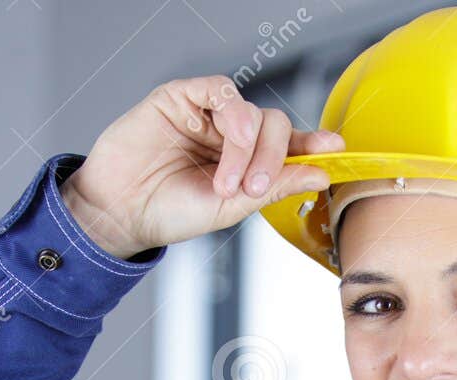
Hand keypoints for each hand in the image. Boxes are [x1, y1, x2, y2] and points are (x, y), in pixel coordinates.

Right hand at [59, 75, 345, 258]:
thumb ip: (275, 186)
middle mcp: (230, 135)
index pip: (287, 147)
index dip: (312, 145)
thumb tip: (319, 173)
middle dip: (274, 157)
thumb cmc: (170, 212)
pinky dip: (231, 116)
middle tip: (252, 188)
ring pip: (251, 112)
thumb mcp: (231, 207)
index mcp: (245, 162)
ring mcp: (207, 114)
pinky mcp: (182, 96)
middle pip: (275, 126)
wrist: (121, 211)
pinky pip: (220, 90)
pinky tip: (223, 141)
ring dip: (247, 148)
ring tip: (225, 183)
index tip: (335, 149)